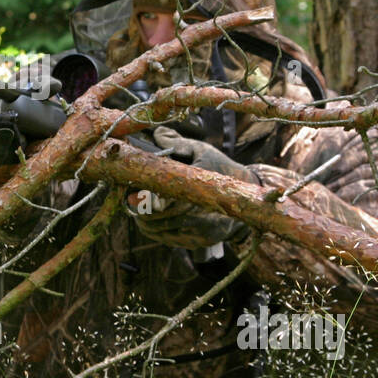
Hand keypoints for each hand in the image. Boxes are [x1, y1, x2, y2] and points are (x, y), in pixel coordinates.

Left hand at [123, 126, 257, 248]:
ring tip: (141, 208)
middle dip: (140, 209)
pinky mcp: (196, 241)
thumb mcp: (202, 151)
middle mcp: (195, 215)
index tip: (131, 195)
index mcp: (195, 190)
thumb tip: (157, 135)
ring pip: (157, 231)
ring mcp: (195, 232)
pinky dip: (155, 230)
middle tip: (131, 199)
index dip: (143, 200)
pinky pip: (167, 239)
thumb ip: (178, 144)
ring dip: (145, 220)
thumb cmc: (220, 170)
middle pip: (154, 218)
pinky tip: (154, 218)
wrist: (246, 198)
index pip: (160, 201)